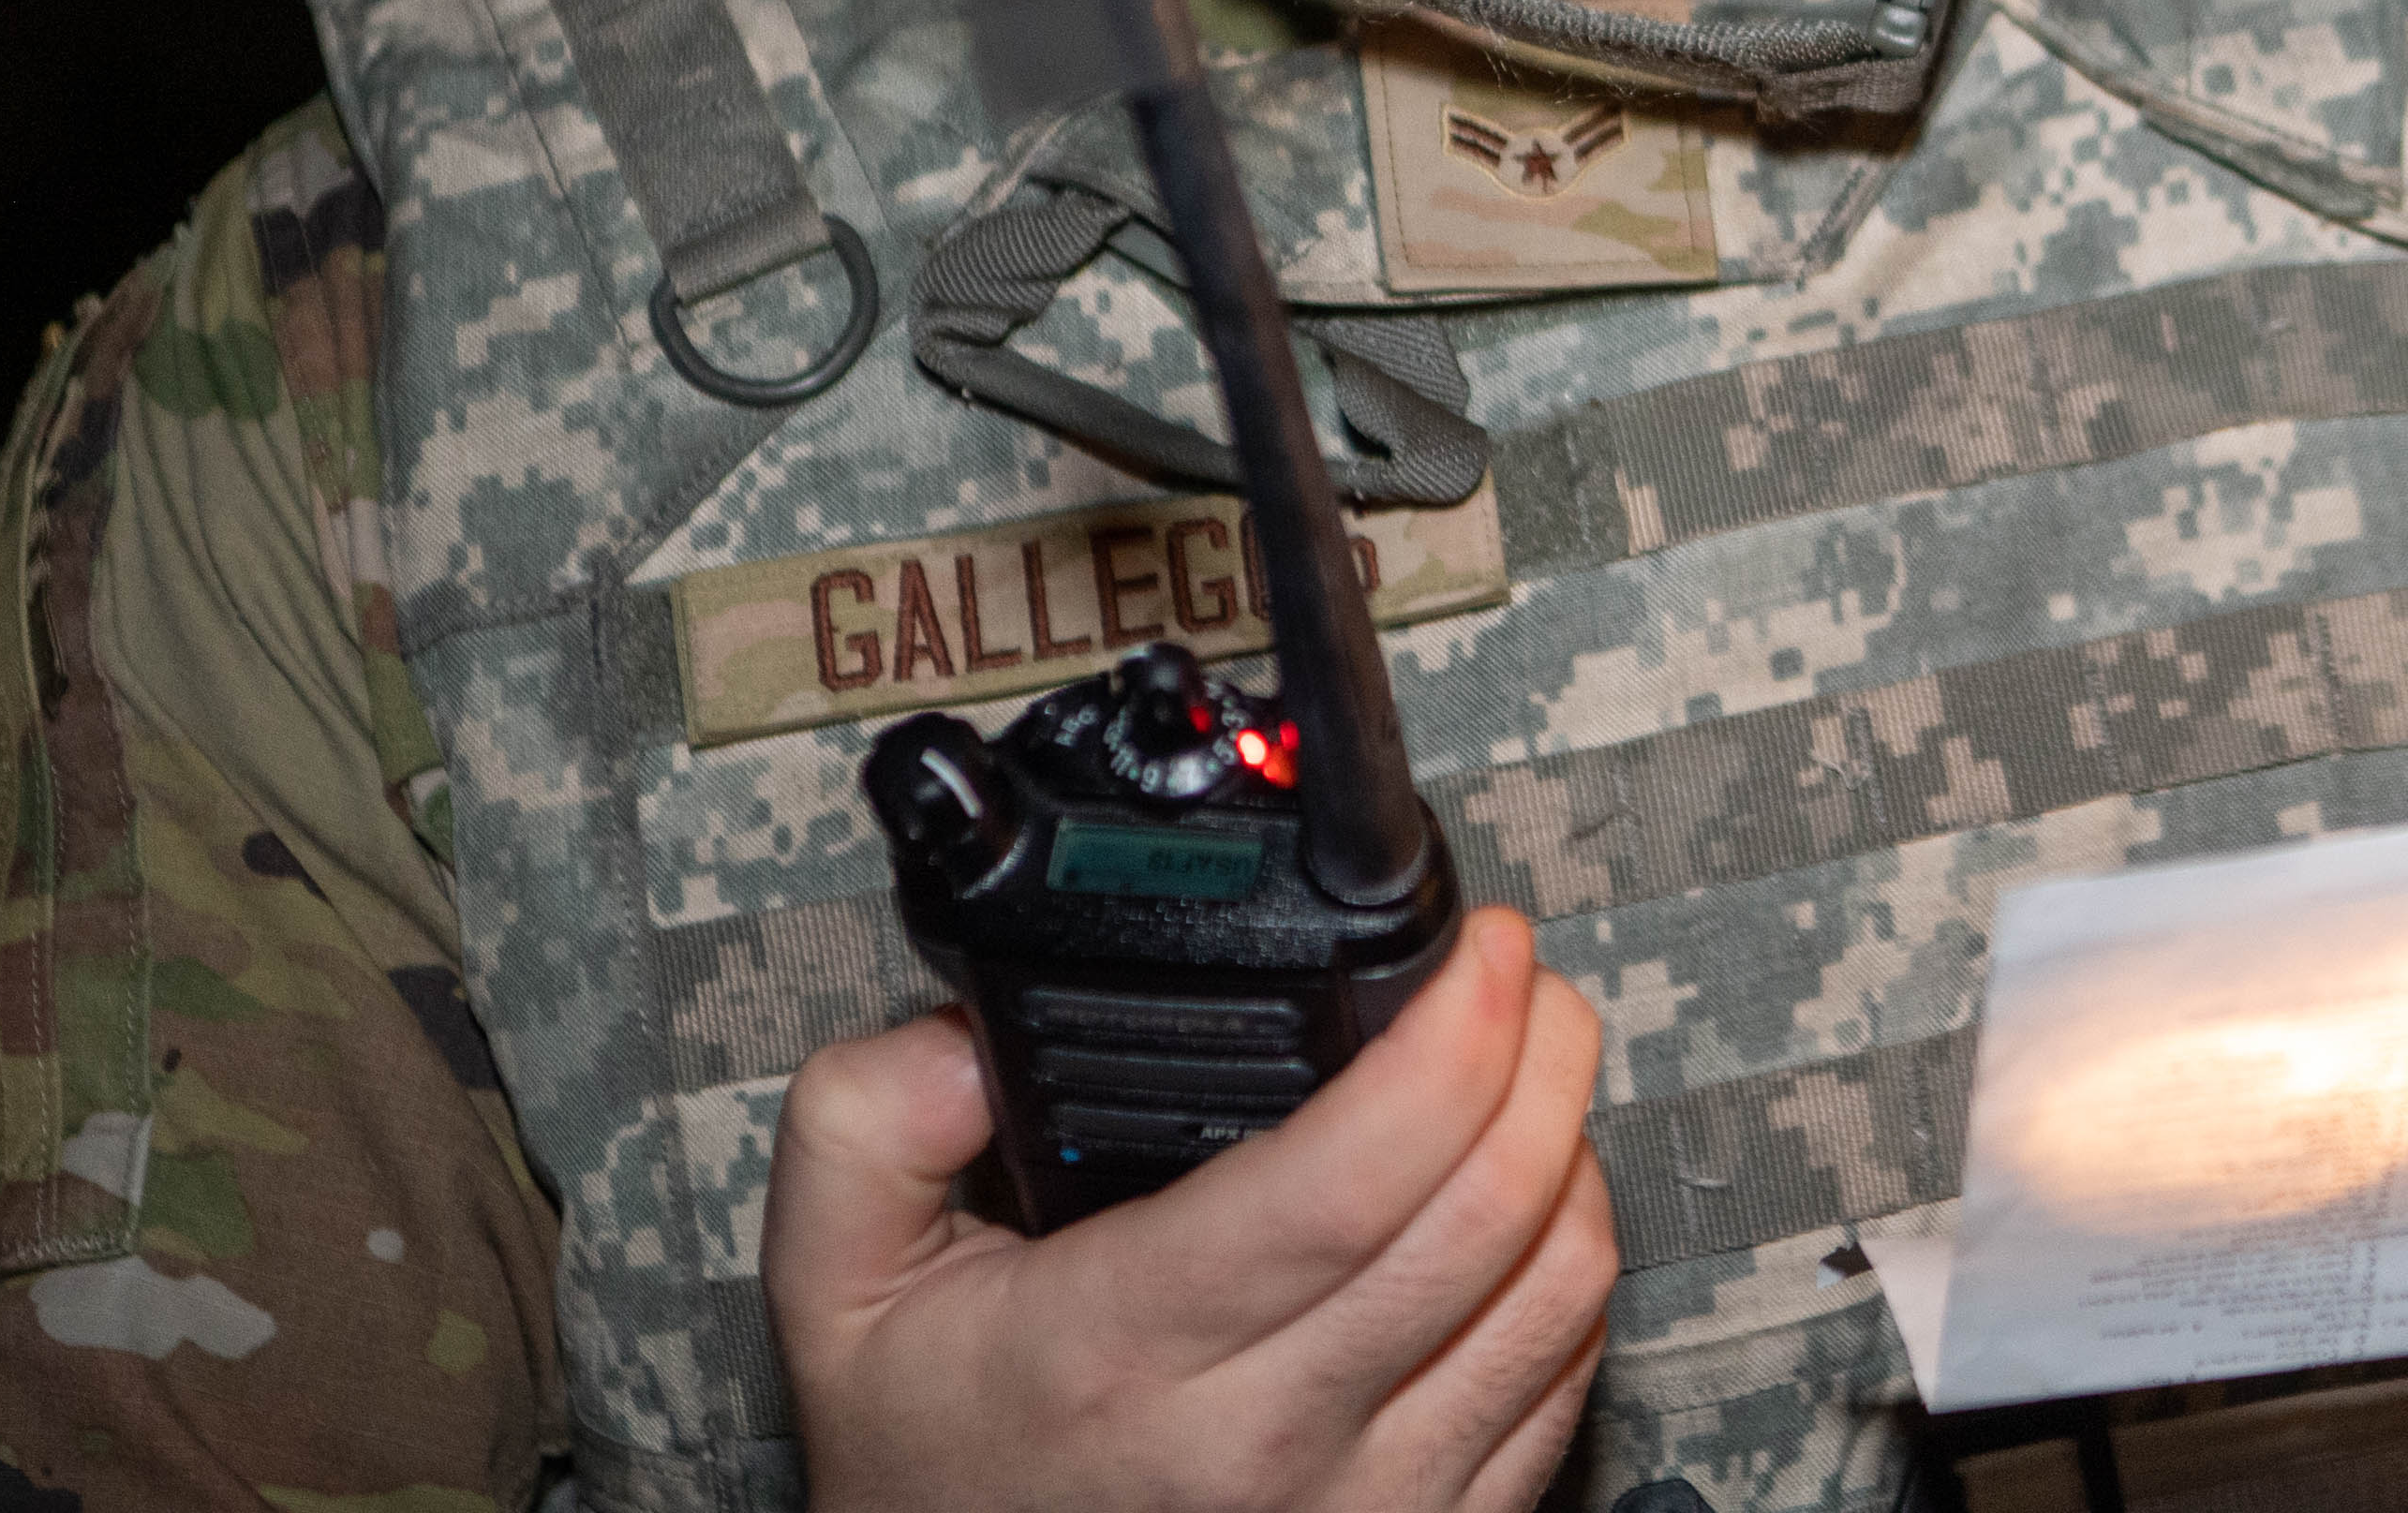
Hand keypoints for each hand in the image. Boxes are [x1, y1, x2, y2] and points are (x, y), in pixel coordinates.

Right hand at [768, 908, 1619, 1512]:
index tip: (1478, 949)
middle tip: (1519, 974)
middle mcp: (1262, 1440)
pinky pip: (1562, 1380)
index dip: (1450, 1039)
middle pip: (1488, 1212)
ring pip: (1556, 1290)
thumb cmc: (929, 1463)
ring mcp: (1364, 1505)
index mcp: (1123, 1350)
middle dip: (1541, 1051)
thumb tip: (965, 1038)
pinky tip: (1524, 1200)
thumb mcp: (837, 1289)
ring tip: (1528, 1068)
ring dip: (1571, 1147)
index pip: (1346, 1179)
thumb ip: (868, 1124)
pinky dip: (1569, 1264)